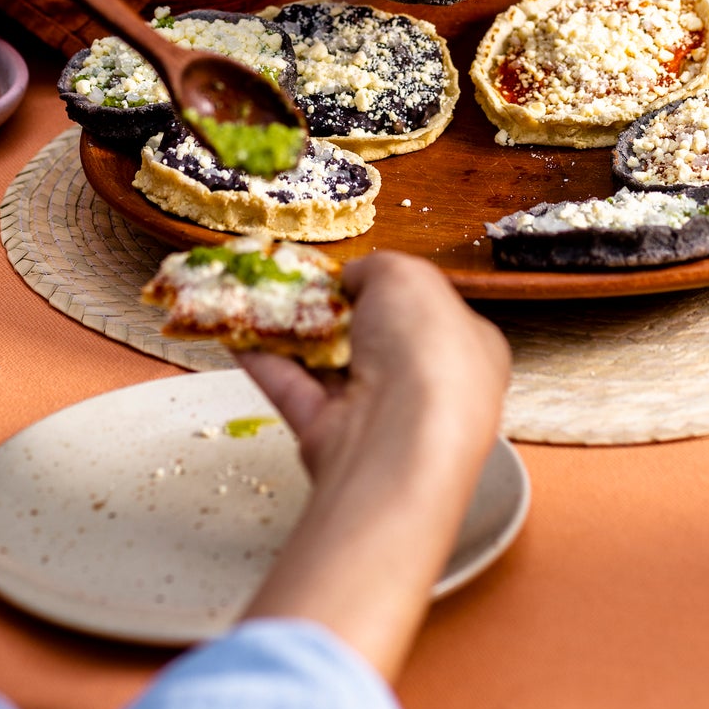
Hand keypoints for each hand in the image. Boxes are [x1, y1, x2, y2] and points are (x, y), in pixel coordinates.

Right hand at [240, 253, 509, 679]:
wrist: (396, 440)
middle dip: (333, 311)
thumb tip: (354, 277)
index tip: (352, 274)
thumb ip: (377, 268)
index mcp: (468, 348)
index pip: (430, 312)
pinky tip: (239, 332)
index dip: (392, 288)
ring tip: (256, 296)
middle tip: (297, 281)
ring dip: (292, 333)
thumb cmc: (424, 351)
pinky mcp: (333, 439)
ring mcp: (379, 418)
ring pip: (329, 366)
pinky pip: (294, 390)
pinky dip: (265, 361)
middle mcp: (428, 387)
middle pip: (374, 339)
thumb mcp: (407, 276)